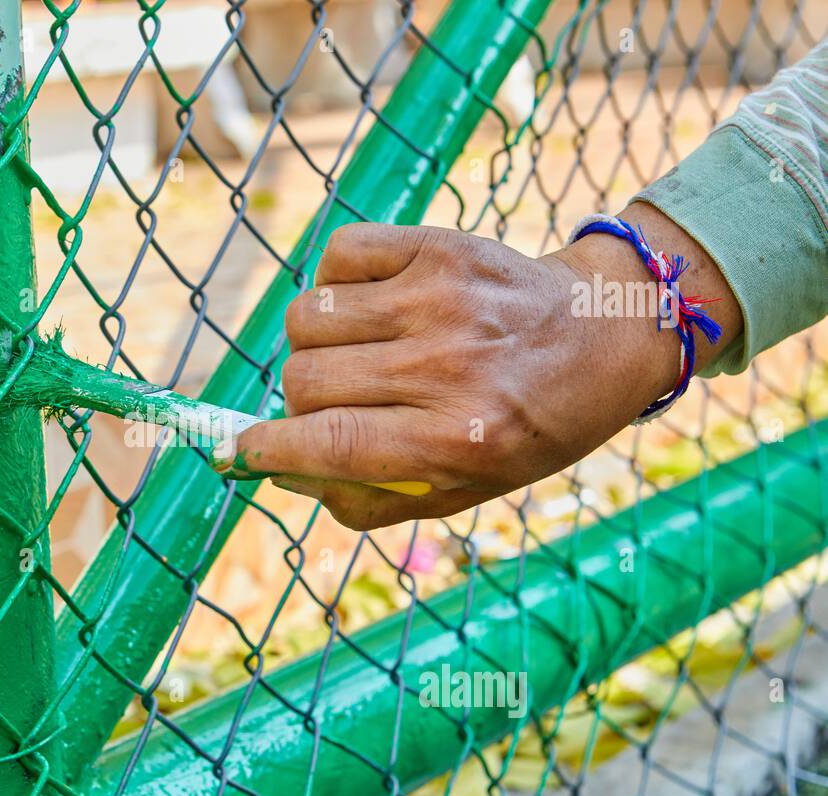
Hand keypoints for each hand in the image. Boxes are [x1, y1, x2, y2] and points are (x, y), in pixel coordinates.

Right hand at [211, 205, 741, 530]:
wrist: (603, 333)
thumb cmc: (528, 425)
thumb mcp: (465, 489)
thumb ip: (368, 498)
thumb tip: (283, 476)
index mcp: (457, 439)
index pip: (326, 444)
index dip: (268, 451)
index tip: (245, 452)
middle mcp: (446, 366)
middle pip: (305, 381)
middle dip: (299, 403)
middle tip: (334, 403)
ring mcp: (439, 298)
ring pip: (307, 320)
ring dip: (313, 344)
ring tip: (356, 352)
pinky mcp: (436, 245)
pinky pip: (335, 258)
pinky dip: (336, 285)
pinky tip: (372, 305)